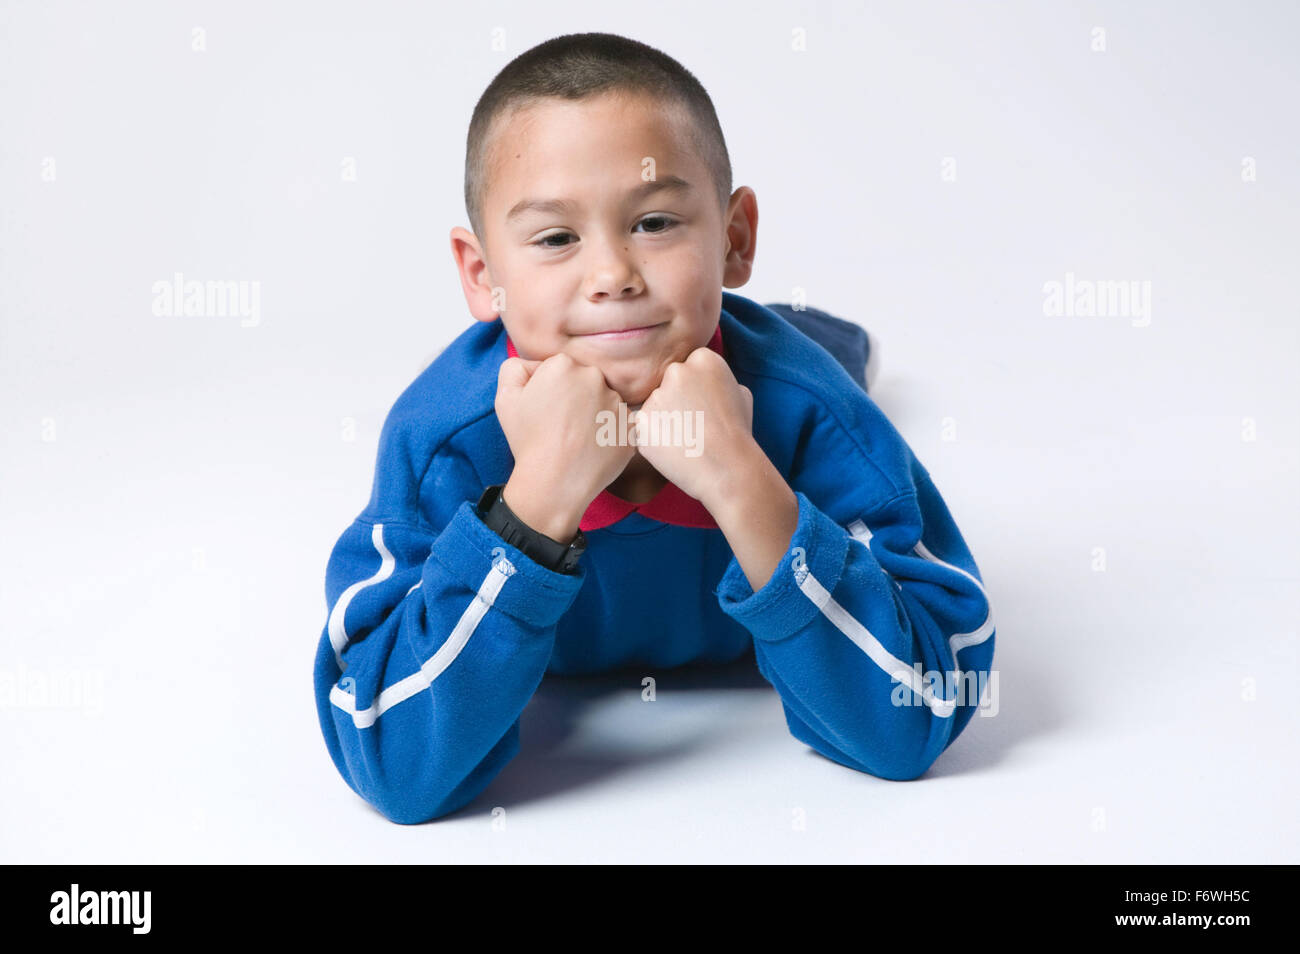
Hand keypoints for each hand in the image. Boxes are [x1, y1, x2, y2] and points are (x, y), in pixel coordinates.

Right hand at [494, 351, 636, 540]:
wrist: (553, 481)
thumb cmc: (527, 440)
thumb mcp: (505, 398)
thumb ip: (514, 368)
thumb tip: (534, 364)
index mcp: (563, 365)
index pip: (562, 368)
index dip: (552, 389)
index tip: (546, 410)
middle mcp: (594, 377)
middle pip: (587, 381)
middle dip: (577, 398)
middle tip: (562, 425)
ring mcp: (617, 402)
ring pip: (606, 402)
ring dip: (596, 415)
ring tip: (578, 439)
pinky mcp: (631, 427)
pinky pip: (622, 425)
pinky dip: (610, 434)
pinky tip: (593, 448)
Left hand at [629, 346, 755, 511]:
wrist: (728, 468)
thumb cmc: (737, 434)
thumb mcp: (741, 394)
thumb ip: (719, 380)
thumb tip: (709, 380)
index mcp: (702, 358)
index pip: (687, 369)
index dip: (695, 392)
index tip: (705, 409)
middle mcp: (676, 371)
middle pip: (667, 384)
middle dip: (675, 402)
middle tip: (694, 426)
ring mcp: (656, 395)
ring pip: (654, 406)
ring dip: (664, 421)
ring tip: (686, 440)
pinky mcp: (642, 420)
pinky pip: (644, 428)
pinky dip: (655, 440)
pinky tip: (675, 450)